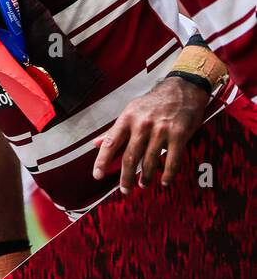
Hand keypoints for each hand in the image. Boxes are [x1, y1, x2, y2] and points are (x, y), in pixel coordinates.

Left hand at [92, 76, 208, 191]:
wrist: (183, 88)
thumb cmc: (153, 102)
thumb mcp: (130, 111)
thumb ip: (114, 130)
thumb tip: (95, 144)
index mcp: (127, 118)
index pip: (110, 143)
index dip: (102, 160)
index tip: (97, 175)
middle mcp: (142, 125)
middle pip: (130, 157)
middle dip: (126, 177)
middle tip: (124, 190)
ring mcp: (161, 130)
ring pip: (150, 160)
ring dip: (146, 177)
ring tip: (143, 185)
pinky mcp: (179, 134)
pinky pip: (172, 160)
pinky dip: (168, 174)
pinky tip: (164, 181)